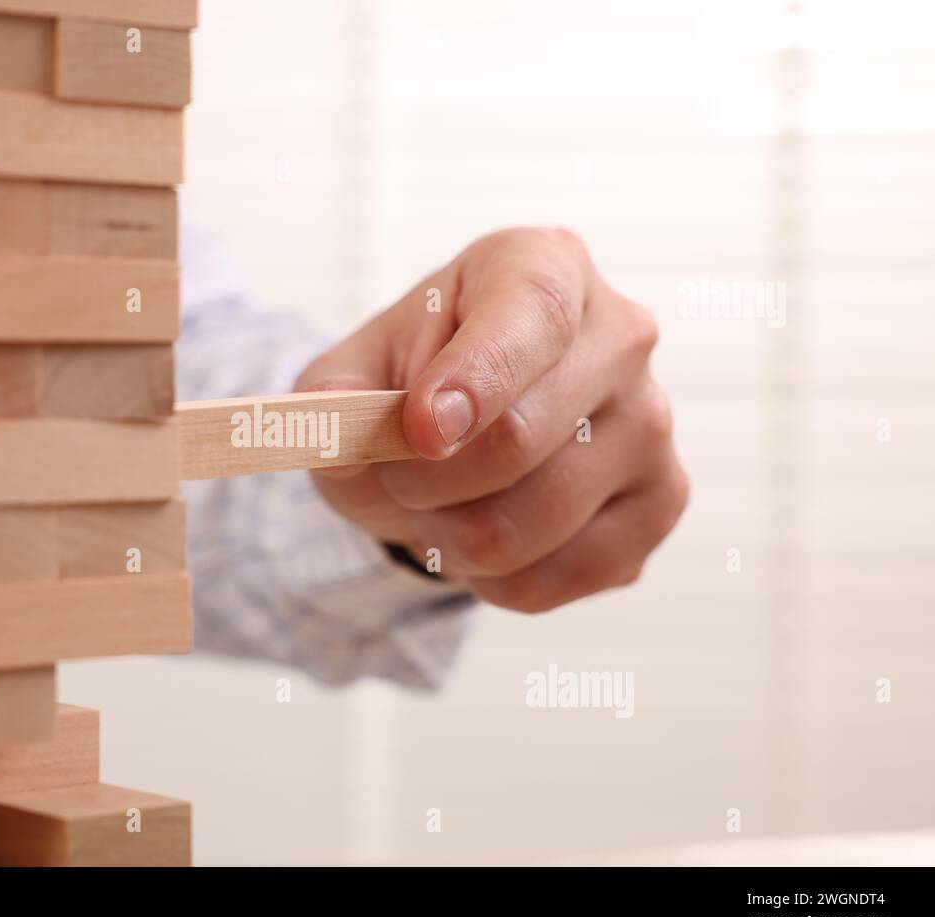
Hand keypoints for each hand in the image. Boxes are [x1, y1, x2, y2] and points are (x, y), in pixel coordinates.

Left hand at [295, 228, 687, 611]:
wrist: (455, 441)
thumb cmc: (408, 386)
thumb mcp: (349, 375)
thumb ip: (329, 398)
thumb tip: (339, 432)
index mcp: (545, 266)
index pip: (531, 317)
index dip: (473, 381)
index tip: (419, 432)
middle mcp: (621, 336)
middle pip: (523, 438)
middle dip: (423, 481)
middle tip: (391, 477)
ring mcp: (651, 425)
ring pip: (533, 522)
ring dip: (448, 536)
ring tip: (432, 509)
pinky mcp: (659, 505)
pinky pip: (556, 577)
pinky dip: (489, 579)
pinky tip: (477, 540)